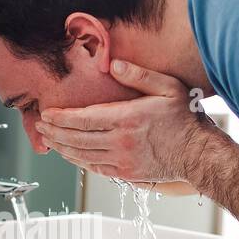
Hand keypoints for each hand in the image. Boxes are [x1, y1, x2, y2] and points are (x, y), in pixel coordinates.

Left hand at [37, 59, 217, 182]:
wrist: (197, 153)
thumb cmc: (184, 119)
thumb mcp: (167, 87)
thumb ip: (139, 74)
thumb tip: (114, 64)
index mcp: (127, 119)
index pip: (83, 119)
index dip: (61, 117)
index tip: (47, 113)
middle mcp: (120, 142)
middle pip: (77, 138)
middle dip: (54, 132)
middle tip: (40, 126)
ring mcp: (122, 160)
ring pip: (82, 155)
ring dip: (62, 147)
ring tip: (49, 140)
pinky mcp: (126, 174)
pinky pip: (95, 168)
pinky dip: (79, 161)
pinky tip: (70, 155)